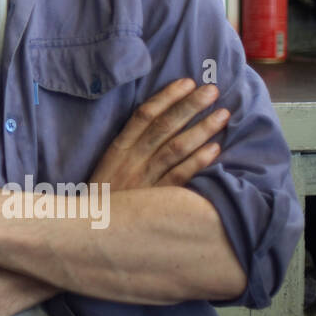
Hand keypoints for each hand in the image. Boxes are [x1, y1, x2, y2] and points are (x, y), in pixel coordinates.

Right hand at [89, 77, 228, 190]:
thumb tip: (162, 121)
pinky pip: (181, 177)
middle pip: (163, 127)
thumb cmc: (107, 197)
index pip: (143, 115)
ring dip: (201, 129)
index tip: (187, 82)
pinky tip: (216, 149)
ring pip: (176, 149)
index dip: (166, 97)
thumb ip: (131, 147)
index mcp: (118, 149)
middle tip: (212, 90)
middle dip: (189, 106)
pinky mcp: (158, 200)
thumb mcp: (109, 166)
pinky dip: (198, 162)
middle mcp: (132, 160)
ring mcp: (145, 180)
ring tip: (223, 114)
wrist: (92, 233)